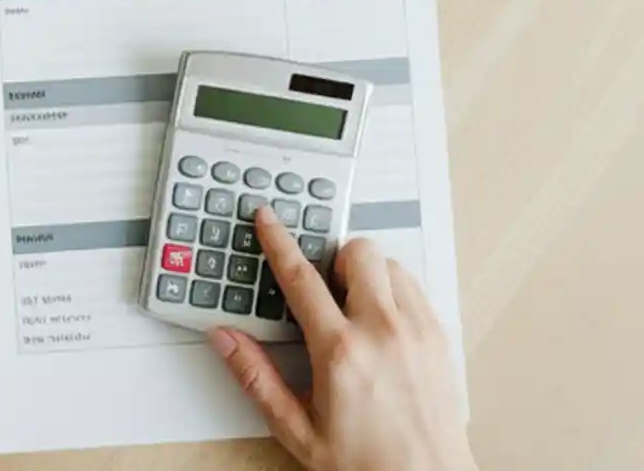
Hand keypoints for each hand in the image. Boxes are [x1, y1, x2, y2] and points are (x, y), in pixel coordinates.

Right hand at [209, 207, 474, 470]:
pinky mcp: (440, 338)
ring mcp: (418, 331)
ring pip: (391, 264)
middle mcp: (383, 332)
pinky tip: (378, 321)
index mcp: (340, 352)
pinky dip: (393, 291)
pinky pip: (415, 287)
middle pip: (358, 253)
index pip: (301, 277)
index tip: (268, 220)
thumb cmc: (368, 465)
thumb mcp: (296, 429)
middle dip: (334, 256)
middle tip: (321, 281)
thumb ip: (256, 377)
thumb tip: (226, 340)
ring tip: (350, 304)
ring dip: (367, 273)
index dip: (279, 241)